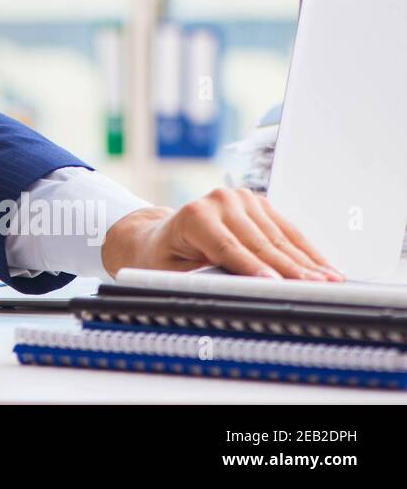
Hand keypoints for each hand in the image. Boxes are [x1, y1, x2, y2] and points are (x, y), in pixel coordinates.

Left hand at [100, 187, 344, 280]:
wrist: (158, 236)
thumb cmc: (163, 259)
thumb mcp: (173, 273)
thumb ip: (202, 277)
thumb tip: (235, 289)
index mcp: (195, 216)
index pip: (230, 248)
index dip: (254, 268)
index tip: (276, 284)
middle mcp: (219, 201)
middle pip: (261, 243)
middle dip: (290, 269)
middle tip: (318, 289)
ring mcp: (240, 199)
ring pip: (279, 237)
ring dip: (306, 261)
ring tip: (331, 281)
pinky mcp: (257, 204)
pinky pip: (286, 229)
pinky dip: (305, 250)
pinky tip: (323, 266)